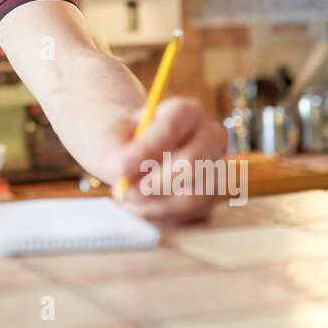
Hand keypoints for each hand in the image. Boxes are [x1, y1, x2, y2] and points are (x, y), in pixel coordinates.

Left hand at [95, 96, 227, 223]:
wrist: (135, 155)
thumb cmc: (125, 141)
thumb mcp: (112, 138)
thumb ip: (115, 152)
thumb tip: (121, 173)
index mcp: (187, 111)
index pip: (172, 128)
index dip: (146, 150)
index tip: (120, 168)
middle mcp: (211, 136)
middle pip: (190, 164)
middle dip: (152, 183)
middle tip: (123, 191)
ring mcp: (215, 167)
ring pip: (192, 195)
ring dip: (154, 204)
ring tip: (126, 200)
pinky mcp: (211, 196)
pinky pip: (189, 214)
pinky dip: (159, 215)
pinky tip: (138, 207)